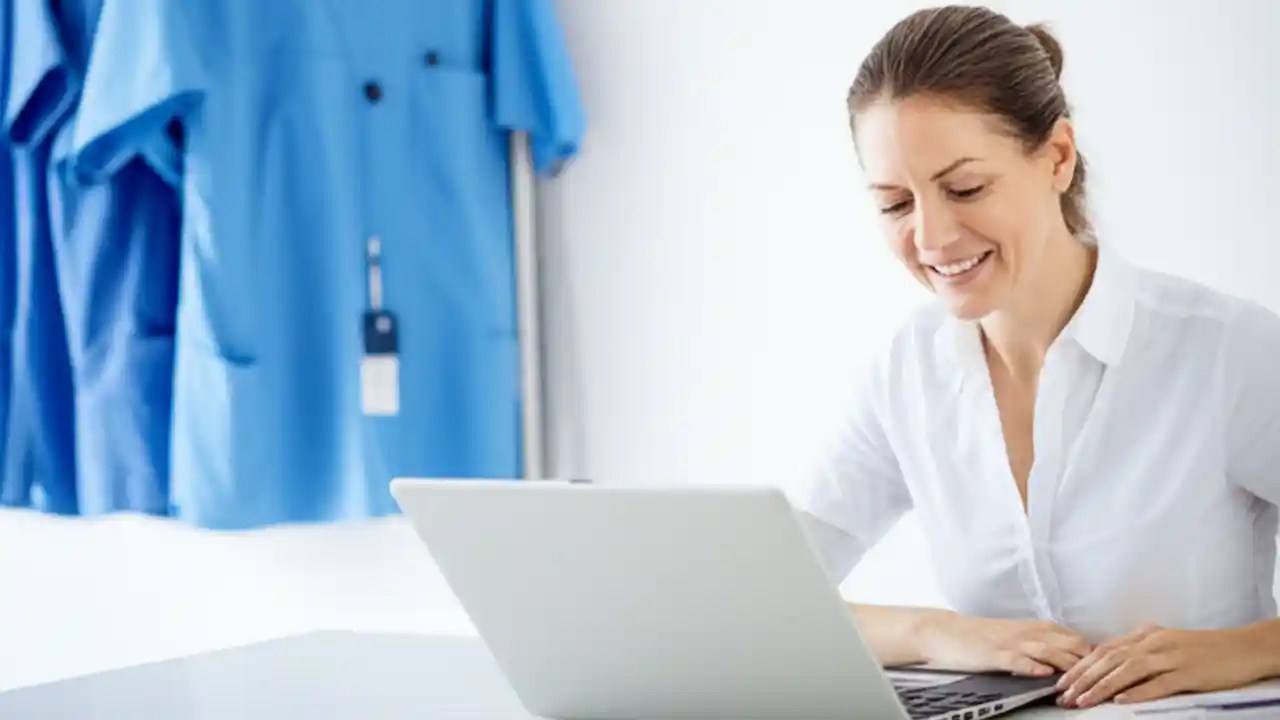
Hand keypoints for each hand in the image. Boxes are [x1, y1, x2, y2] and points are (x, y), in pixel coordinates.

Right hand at [917, 613, 1092, 676]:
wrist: (949, 632)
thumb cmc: (985, 637)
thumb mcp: (1022, 637)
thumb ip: (1048, 645)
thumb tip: (1078, 659)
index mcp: (1040, 628)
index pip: (1080, 641)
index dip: (1099, 658)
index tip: (1116, 673)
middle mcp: (1030, 632)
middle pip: (1071, 646)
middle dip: (1091, 666)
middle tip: (1109, 683)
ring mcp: (1013, 642)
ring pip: (1049, 651)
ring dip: (1067, 668)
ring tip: (1083, 685)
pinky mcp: (994, 653)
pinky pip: (1017, 659)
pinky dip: (1032, 665)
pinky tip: (1043, 674)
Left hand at [1056, 624, 1269, 708]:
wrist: (1242, 647)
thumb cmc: (1203, 649)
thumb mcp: (1165, 644)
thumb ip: (1138, 651)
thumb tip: (1108, 662)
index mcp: (1145, 635)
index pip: (1103, 650)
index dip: (1080, 666)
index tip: (1063, 682)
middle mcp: (1153, 643)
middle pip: (1109, 659)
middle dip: (1083, 678)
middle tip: (1064, 695)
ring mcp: (1171, 656)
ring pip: (1128, 670)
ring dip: (1102, 687)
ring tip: (1083, 700)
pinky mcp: (1188, 672)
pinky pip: (1159, 682)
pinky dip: (1139, 691)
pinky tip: (1122, 701)